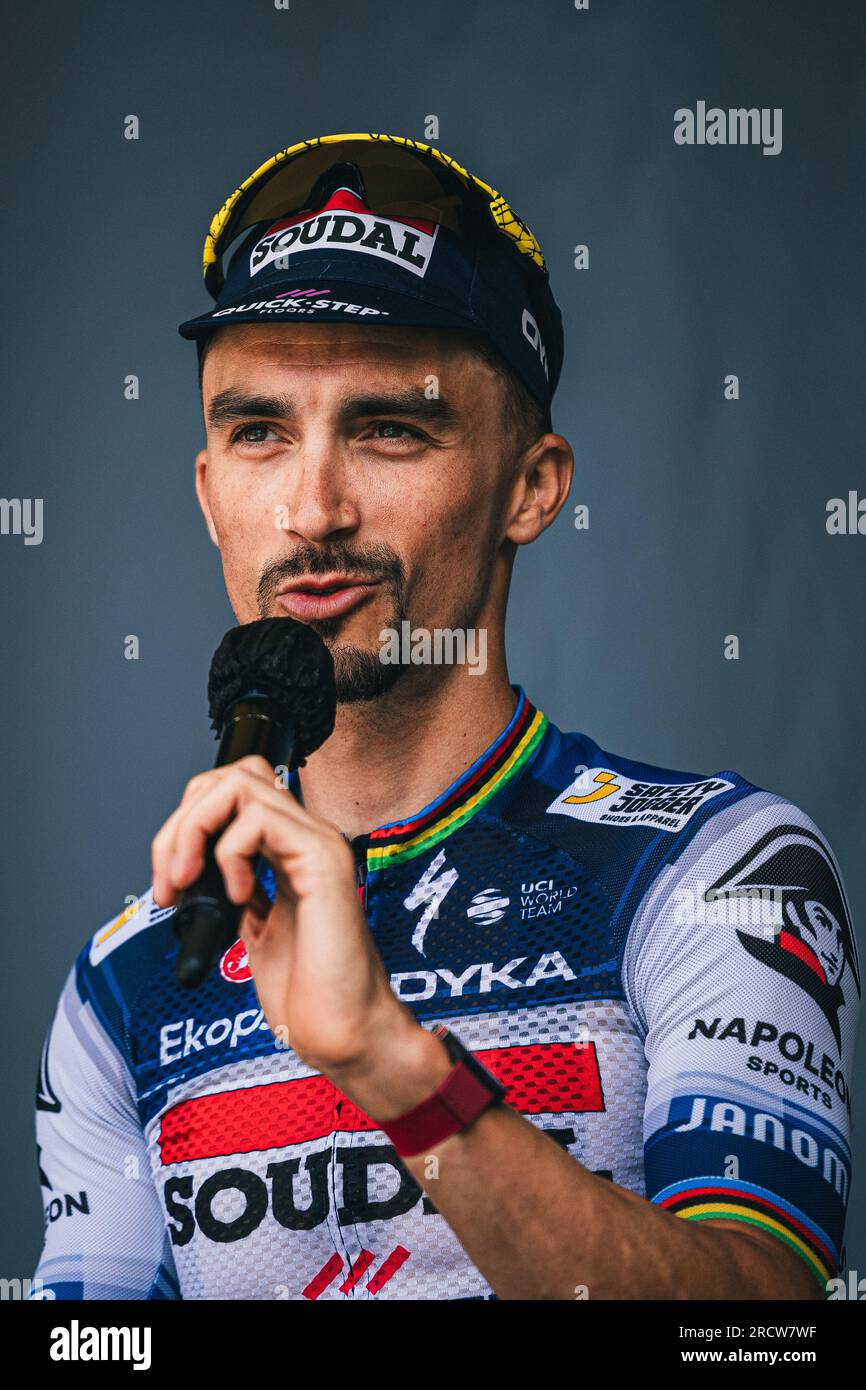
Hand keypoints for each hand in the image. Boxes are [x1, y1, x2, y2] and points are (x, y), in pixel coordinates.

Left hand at [150, 755, 420, 1088]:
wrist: (344, 1031)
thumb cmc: (311, 994)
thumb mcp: (257, 931)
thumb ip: (240, 895)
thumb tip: (197, 876)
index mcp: (292, 852)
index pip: (234, 791)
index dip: (188, 822)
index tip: (170, 878)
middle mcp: (307, 838)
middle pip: (232, 775)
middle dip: (182, 821)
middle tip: (170, 877)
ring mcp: (318, 843)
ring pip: (241, 784)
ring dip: (194, 831)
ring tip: (187, 881)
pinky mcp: (322, 860)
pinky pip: (259, 820)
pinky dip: (229, 853)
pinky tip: (237, 897)